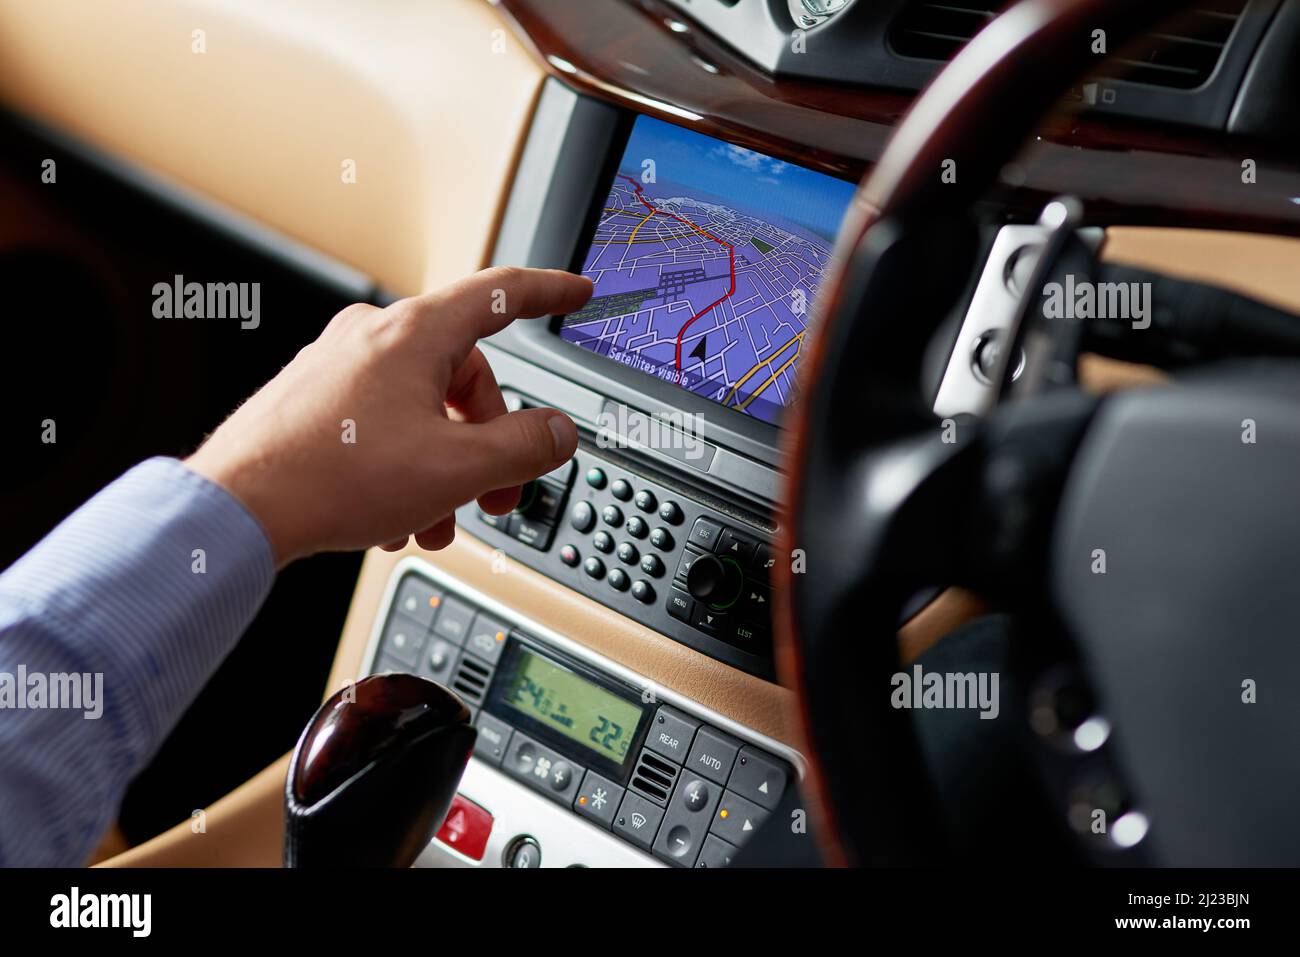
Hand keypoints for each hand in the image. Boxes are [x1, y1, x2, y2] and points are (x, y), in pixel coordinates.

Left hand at [185, 266, 592, 566]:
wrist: (238, 506)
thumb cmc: (332, 477)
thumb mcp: (457, 469)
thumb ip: (523, 446)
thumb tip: (557, 432)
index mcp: (415, 333)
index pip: (502, 294)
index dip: (550, 293)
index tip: (576, 293)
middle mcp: (374, 338)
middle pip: (464, 375)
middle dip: (488, 440)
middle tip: (496, 493)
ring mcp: (339, 367)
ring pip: (422, 408)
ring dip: (445, 467)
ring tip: (436, 522)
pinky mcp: (314, 400)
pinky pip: (382, 424)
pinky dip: (404, 467)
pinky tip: (395, 517)